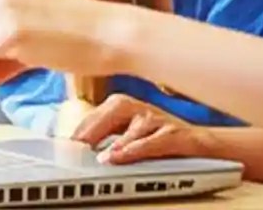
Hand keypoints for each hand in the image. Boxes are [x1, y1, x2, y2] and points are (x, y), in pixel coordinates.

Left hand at [71, 94, 213, 163]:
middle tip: (76, 147)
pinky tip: (123, 156)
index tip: (64, 144)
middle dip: (94, 126)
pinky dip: (136, 149)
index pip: (99, 111)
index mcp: (127, 106)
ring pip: (135, 124)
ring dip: (117, 140)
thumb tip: (79, 144)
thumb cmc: (160, 137)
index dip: (81, 127)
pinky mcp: (174, 134)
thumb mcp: (130, 134)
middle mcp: (142, 108)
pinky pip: (154, 140)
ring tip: (100, 156)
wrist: (199, 143)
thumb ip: (107, 135)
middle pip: (115, 109)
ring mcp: (159, 119)